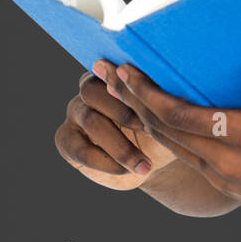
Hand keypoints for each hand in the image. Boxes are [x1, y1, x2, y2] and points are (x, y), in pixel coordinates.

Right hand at [54, 67, 177, 189]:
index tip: (155, 107)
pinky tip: (126, 171)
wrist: (149, 162)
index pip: (112, 71)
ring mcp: (75, 113)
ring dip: (120, 146)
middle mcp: (89, 89)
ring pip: (91, 121)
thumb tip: (173, 93)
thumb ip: (162, 100)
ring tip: (145, 165)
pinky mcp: (66, 140)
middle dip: (122, 113)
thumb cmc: (162, 132)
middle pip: (92, 91)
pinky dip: (105, 162)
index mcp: (113, 74)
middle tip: (149, 130)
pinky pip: (79, 148)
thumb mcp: (167, 117)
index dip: (130, 88)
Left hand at [95, 58, 240, 241]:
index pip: (182, 115)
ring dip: (146, 119)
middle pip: (166, 130)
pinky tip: (166, 125)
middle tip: (109, 75)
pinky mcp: (235, 188)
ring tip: (127, 96)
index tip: (128, 71)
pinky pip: (191, 160)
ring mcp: (230, 179)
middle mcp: (231, 163)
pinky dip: (169, 138)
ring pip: (175, 147)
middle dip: (134, 101)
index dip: (149, 93)